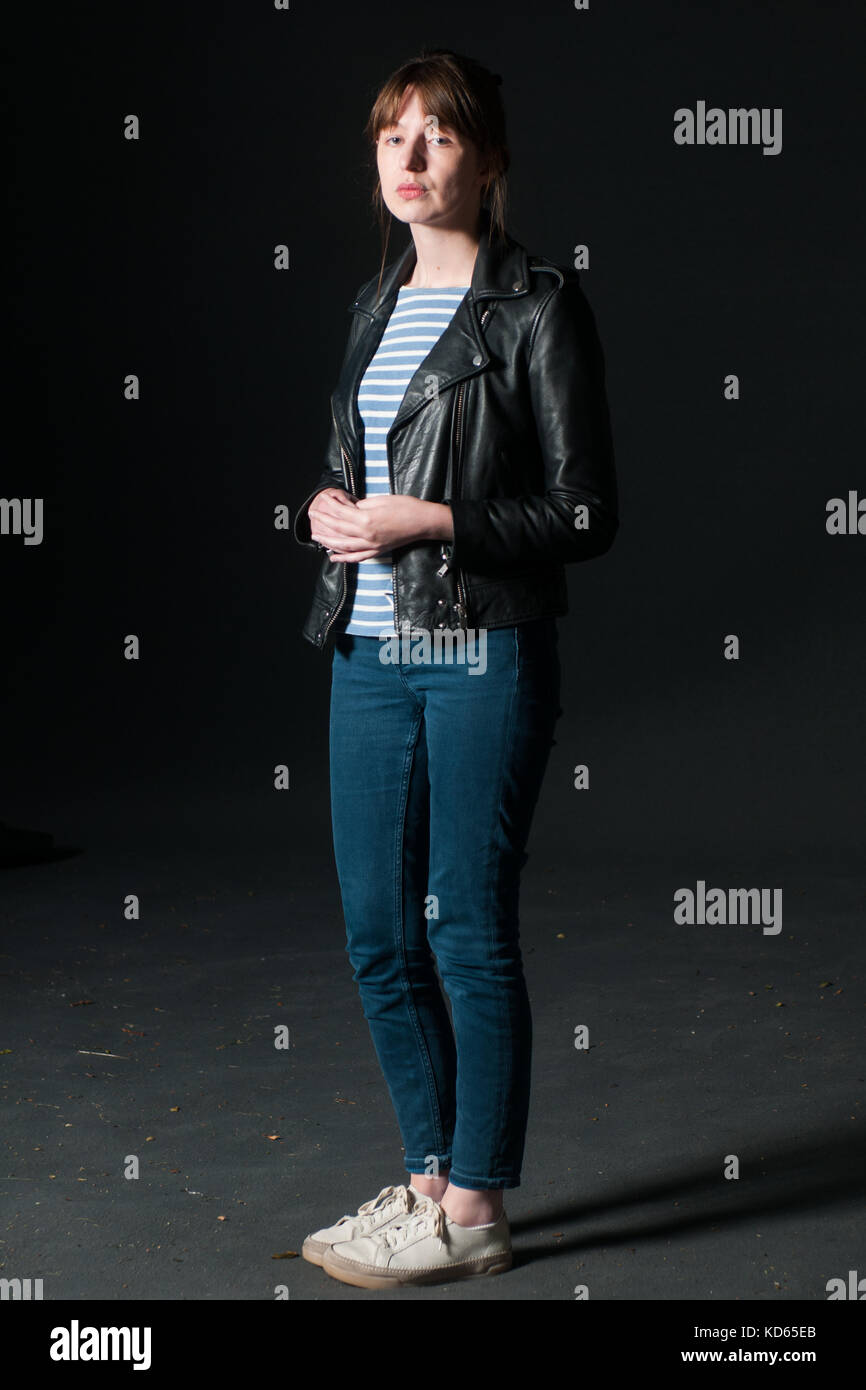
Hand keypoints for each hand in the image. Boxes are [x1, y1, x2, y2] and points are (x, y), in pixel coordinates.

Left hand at [310, 492, 452, 561]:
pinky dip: (343, 558)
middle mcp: (366, 535)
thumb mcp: (380, 500)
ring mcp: (371, 545)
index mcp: (366, 519)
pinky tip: (333, 556)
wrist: (423, 522)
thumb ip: (362, 506)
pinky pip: (356, 557)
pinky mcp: (377, 551)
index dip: (330, 506)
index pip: (341, 513)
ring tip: (316, 536)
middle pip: (338, 529)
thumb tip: (350, 509)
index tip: (322, 500)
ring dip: (327, 541)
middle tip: (312, 516)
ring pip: (343, 545)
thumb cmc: (405, 507)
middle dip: (323, 522)